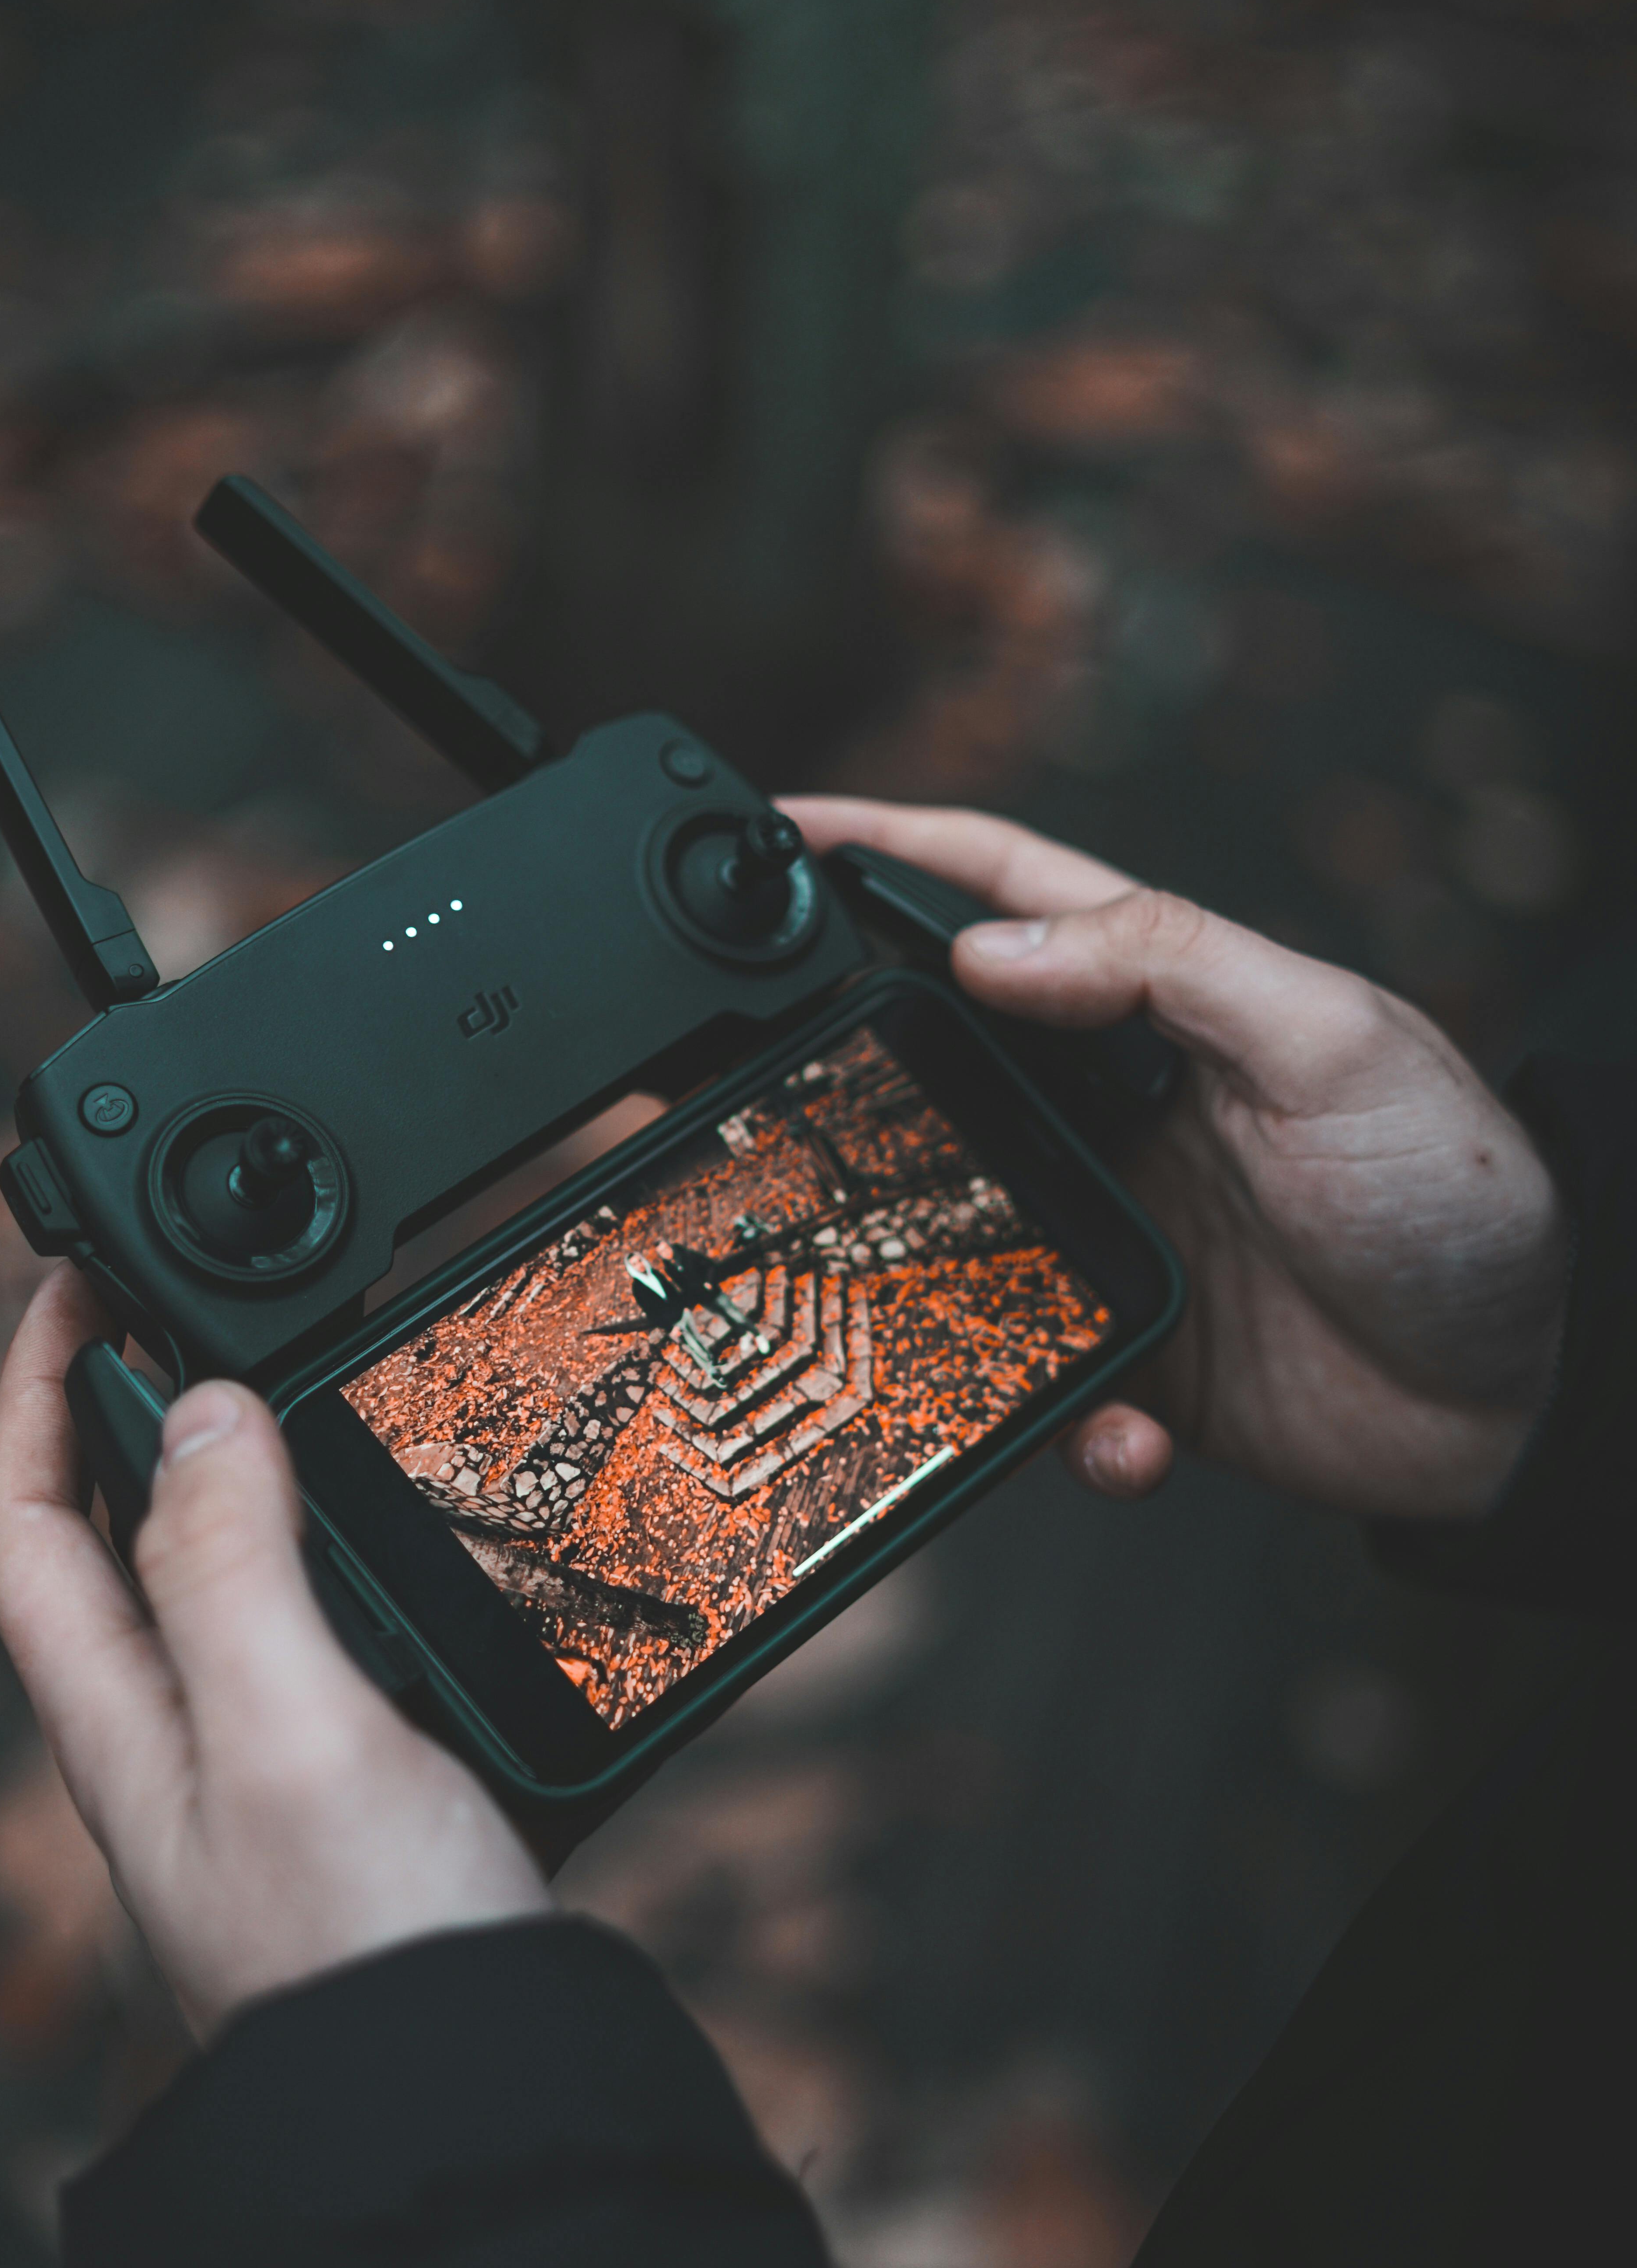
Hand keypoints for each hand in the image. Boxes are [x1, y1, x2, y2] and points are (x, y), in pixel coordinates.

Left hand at [0, 1266, 546, 2041]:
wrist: (480, 2134)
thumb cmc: (367, 1962)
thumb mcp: (288, 1732)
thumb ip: (233, 1568)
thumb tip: (195, 1409)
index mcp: (123, 1729)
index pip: (18, 1523)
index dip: (26, 1383)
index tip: (81, 1273)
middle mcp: (183, 1753)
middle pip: (120, 1547)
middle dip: (149, 1409)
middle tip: (224, 1308)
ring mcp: (279, 1788)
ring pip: (244, 1595)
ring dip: (272, 1484)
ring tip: (339, 1397)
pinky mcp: (377, 1813)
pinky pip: (352, 1656)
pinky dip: (380, 1576)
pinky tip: (450, 1559)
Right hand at [785, 798, 1568, 1524]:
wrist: (1532, 1394)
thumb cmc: (1462, 1195)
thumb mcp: (1337, 1043)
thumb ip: (1172, 971)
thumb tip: (993, 946)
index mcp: (1168, 1005)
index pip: (1005, 894)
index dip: (891, 850)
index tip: (780, 829)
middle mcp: (1122, 1107)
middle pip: (942, 1062)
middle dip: (839, 1070)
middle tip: (735, 1084)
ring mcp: (1116, 1229)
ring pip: (957, 1235)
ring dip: (915, 1278)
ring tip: (869, 1301)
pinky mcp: (1129, 1349)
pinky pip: (1045, 1384)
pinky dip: (1064, 1421)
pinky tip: (1117, 1437)